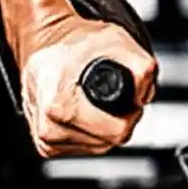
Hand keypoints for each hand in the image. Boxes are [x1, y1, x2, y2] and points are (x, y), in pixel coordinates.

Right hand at [18, 14, 157, 158]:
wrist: (45, 44)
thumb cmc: (78, 43)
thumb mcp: (118, 41)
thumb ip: (142, 68)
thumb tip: (143, 98)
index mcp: (59, 106)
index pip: (115, 132)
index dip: (131, 113)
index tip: (129, 96)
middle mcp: (47, 128)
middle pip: (110, 140)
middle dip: (121, 119)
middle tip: (116, 93)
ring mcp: (45, 139)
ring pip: (99, 146)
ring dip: (107, 126)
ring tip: (98, 98)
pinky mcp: (45, 146)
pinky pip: (85, 147)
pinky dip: (93, 131)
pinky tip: (87, 110)